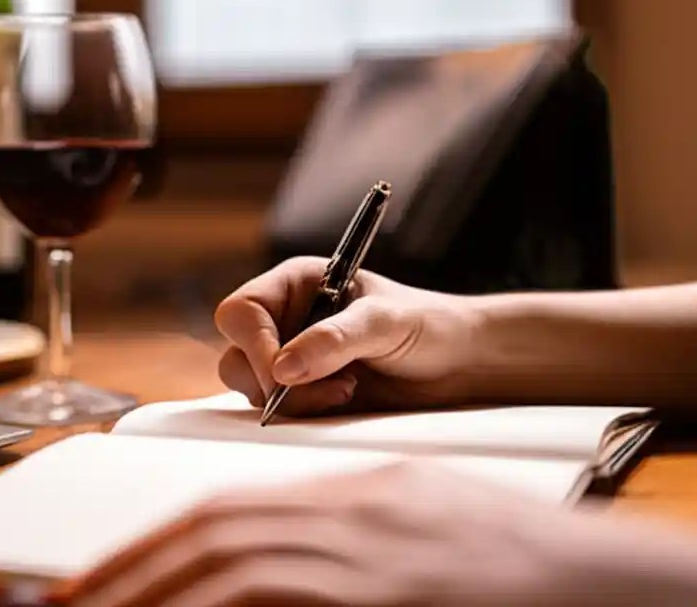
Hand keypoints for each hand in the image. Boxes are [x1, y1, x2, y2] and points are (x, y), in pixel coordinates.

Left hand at [72, 461, 696, 606]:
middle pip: (213, 531)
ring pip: (232, 562)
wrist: (619, 584)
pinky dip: (216, 602)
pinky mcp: (393, 588)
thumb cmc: (525, 574)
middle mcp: (357, 511)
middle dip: (128, 573)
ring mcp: (377, 551)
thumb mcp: (422, 547)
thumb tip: (255, 583)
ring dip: (151, 594)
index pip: (228, 512)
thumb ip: (347, 560)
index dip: (152, 550)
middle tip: (59, 606)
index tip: (96, 586)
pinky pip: (278, 593)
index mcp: (358, 495)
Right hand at [214, 257, 485, 416]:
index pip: (242, 311)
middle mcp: (285, 319)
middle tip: (330, 385)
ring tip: (347, 389)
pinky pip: (280, 412)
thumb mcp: (385, 322)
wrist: (459, 365)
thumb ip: (334, 339)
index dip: (253, 343)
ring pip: (252, 389)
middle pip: (236, 354)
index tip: (281, 373)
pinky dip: (307, 413)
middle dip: (273, 381)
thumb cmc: (428, 325)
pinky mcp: (304, 394)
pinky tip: (347, 399)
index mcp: (296, 284)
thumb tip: (283, 368)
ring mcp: (292, 359)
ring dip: (296, 400)